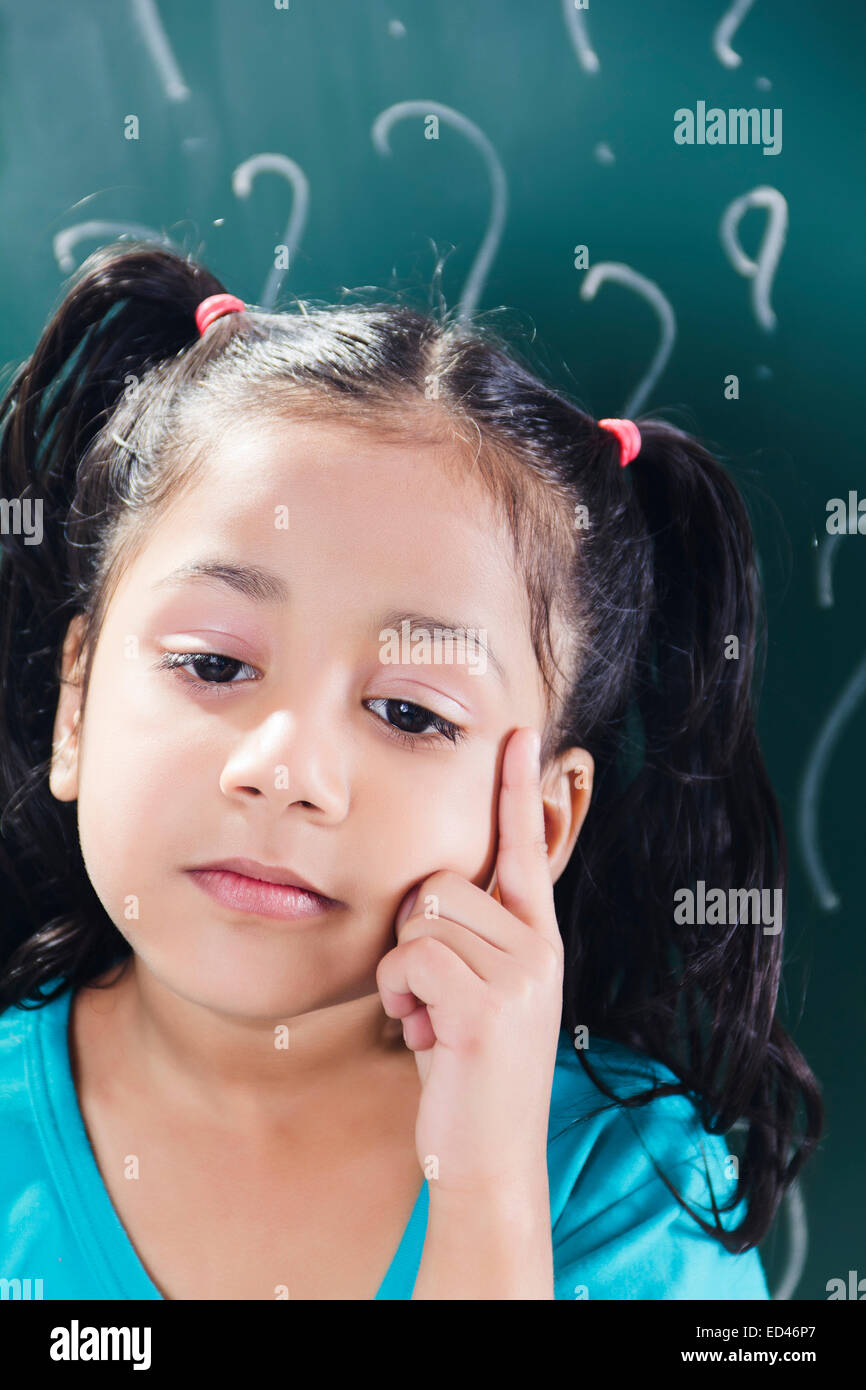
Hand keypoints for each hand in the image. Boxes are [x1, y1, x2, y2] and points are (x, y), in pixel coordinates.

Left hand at [376, 726, 563, 1199]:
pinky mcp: (489, 1004)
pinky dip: (398, 995)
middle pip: (441, 884)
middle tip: (429, 997)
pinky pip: (410, 958)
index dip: (518, 788)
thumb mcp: (477, 996)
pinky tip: (422, 1036)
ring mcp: (521, 974)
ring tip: (428, 1018)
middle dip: (413, 936)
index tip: (518, 733)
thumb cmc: (466, 1073)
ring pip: (422, 918)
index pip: (527, 849)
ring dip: (403, 971)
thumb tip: (430, 898)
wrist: (488, 1159)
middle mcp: (539, 947)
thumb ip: (468, 941)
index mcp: (538, 939)